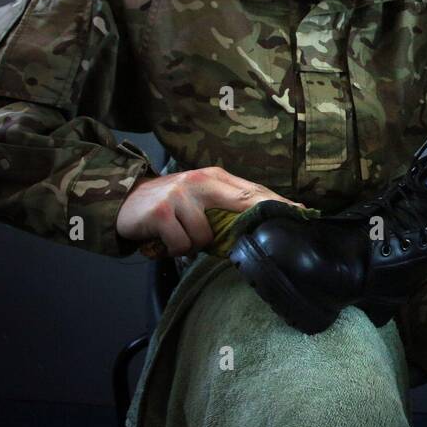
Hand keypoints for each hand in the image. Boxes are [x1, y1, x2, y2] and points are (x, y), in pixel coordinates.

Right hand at [116, 166, 299, 257]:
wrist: (123, 201)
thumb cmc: (168, 203)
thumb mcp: (198, 196)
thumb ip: (224, 203)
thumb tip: (258, 224)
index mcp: (213, 177)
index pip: (253, 191)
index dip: (278, 203)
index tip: (303, 213)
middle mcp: (199, 181)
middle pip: (242, 203)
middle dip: (257, 223)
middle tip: (263, 237)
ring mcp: (180, 196)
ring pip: (206, 237)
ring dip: (193, 244)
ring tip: (179, 235)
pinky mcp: (162, 213)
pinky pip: (182, 244)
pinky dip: (174, 249)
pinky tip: (165, 240)